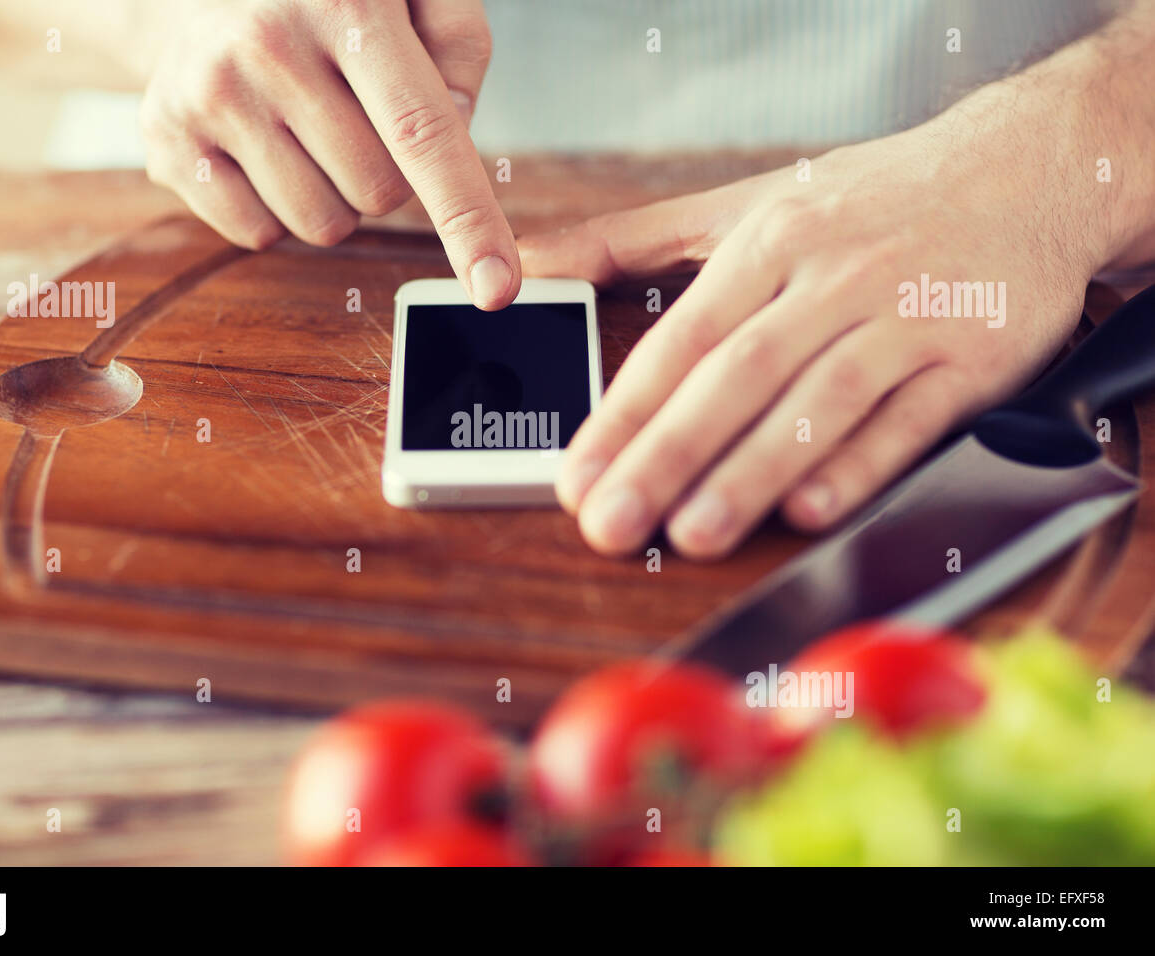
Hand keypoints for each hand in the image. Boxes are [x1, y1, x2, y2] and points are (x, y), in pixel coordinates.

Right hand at [139, 0, 518, 308]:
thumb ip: (458, 44)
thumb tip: (455, 128)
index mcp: (346, 0)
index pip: (424, 133)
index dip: (468, 219)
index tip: (497, 289)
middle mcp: (270, 44)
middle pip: (381, 194)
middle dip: (388, 172)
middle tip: (353, 112)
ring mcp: (211, 95)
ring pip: (324, 224)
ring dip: (334, 195)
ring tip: (304, 126)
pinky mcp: (168, 140)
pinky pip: (261, 234)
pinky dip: (276, 208)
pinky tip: (260, 144)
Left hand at [519, 118, 1108, 558]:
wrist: (1025, 170)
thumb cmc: (868, 201)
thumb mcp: (744, 204)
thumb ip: (631, 239)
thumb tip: (533, 263)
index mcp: (770, 242)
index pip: (680, 340)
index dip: (622, 414)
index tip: (576, 476)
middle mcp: (833, 278)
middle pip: (737, 376)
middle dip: (666, 456)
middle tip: (610, 522)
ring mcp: (905, 318)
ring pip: (820, 401)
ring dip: (754, 471)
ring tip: (694, 532)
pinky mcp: (971, 357)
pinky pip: (910, 420)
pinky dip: (860, 465)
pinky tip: (810, 509)